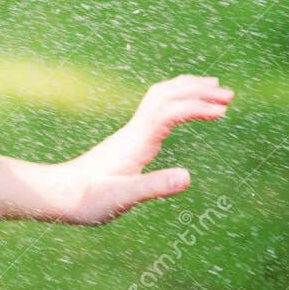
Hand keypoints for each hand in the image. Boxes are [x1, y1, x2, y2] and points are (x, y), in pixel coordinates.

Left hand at [53, 74, 233, 225]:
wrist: (58, 194)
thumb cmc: (87, 199)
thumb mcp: (122, 198)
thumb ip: (154, 187)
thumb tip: (188, 177)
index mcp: (136, 141)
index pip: (170, 110)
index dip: (197, 106)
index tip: (224, 112)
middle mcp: (134, 131)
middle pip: (166, 94)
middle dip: (198, 90)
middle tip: (230, 94)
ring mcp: (130, 133)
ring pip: (160, 97)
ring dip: (187, 91)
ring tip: (214, 92)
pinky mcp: (128, 141)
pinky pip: (156, 110)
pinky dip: (176, 102)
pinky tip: (184, 112)